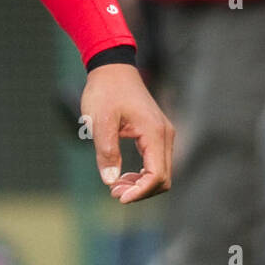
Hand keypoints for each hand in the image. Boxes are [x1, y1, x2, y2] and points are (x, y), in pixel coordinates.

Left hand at [81, 64, 173, 203]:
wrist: (111, 67)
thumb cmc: (105, 91)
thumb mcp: (100, 121)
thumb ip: (106, 151)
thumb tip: (111, 182)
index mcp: (154, 133)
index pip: (157, 175)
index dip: (140, 191)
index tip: (118, 197)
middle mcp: (165, 135)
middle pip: (163, 178)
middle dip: (140, 191)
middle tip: (114, 193)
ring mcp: (162, 134)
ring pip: (161, 171)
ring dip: (141, 184)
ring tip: (116, 187)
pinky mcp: (156, 133)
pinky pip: (156, 161)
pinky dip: (142, 173)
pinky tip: (123, 176)